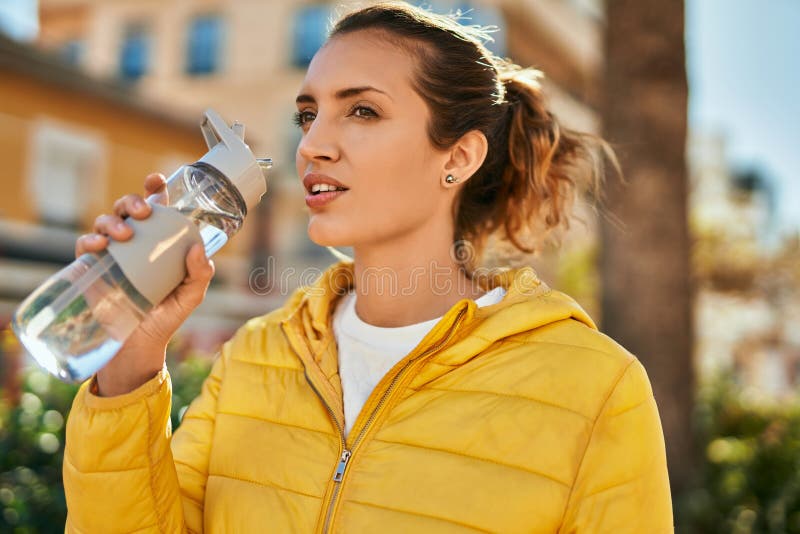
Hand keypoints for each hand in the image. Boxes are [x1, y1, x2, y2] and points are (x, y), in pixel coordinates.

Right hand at [74, 173, 215, 395]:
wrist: (140, 343)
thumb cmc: (167, 315)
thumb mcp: (191, 295)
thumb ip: (200, 273)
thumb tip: (198, 248)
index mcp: (158, 241)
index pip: (155, 207)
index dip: (153, 188)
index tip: (156, 181)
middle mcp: (134, 242)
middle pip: (127, 208)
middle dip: (132, 202)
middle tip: (142, 213)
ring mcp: (111, 253)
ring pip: (106, 222)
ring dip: (112, 220)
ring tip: (123, 234)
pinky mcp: (92, 268)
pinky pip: (85, 245)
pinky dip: (90, 240)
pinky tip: (98, 245)